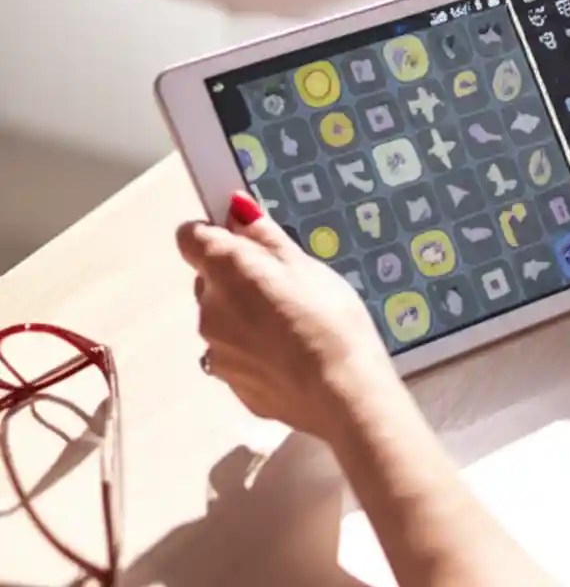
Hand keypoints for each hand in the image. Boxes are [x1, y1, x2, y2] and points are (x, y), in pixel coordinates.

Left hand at [176, 193, 395, 441]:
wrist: (343, 395)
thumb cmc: (332, 322)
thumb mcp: (309, 268)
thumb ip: (265, 237)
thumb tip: (237, 209)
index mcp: (226, 270)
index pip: (190, 236)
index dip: (215, 235)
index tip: (246, 241)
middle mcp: (208, 309)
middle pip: (209, 281)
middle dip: (237, 280)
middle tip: (286, 288)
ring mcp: (215, 351)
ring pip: (222, 320)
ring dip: (245, 317)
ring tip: (294, 328)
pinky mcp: (231, 384)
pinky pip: (235, 356)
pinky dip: (254, 352)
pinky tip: (291, 358)